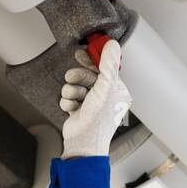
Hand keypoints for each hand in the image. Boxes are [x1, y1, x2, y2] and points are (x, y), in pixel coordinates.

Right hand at [59, 40, 130, 157]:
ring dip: (72, 90)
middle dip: (78, 76)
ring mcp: (91, 104)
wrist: (83, 143)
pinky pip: (69, 96)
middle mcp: (106, 97)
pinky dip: (68, 101)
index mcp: (118, 91)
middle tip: (72, 77)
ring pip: (76, 85)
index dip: (92, 61)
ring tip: (74, 98)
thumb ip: (108, 64)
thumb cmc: (99, 119)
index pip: (105, 69)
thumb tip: (113, 44)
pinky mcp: (79, 110)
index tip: (82, 54)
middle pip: (88, 75)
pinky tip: (72, 109)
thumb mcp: (105, 87)